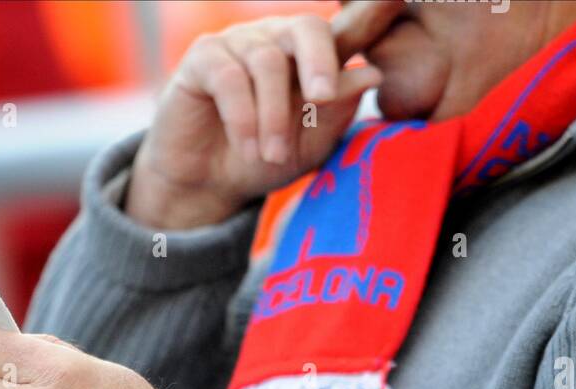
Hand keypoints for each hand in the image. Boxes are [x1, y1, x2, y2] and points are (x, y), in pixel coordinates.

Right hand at [125, 3, 395, 228]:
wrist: (206, 185)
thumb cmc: (261, 160)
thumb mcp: (308, 145)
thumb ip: (336, 111)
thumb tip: (371, 74)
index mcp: (310, 56)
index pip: (344, 30)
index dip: (372, 11)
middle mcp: (276, 39)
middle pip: (307, 28)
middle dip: (319, 62)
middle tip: (320, 98)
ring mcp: (238, 43)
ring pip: (267, 64)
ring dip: (273, 116)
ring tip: (272, 155)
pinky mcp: (202, 58)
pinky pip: (229, 78)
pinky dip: (243, 117)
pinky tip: (248, 147)